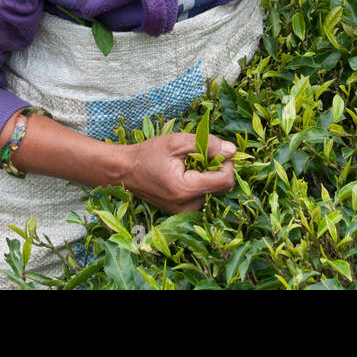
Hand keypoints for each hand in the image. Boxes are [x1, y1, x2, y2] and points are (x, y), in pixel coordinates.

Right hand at [121, 132, 236, 212]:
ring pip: (213, 193)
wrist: (125, 171)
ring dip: (209, 177)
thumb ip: (207, 144)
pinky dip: (200, 185)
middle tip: (199, 157)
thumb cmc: (149, 154)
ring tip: (189, 166)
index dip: (227, 164)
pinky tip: (186, 175)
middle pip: (221, 188)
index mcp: (186, 189)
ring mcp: (184, 213)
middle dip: (217, 170)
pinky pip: (203, 198)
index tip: (217, 151)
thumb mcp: (177, 142)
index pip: (225, 181)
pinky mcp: (182, 214)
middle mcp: (187, 206)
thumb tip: (232, 150)